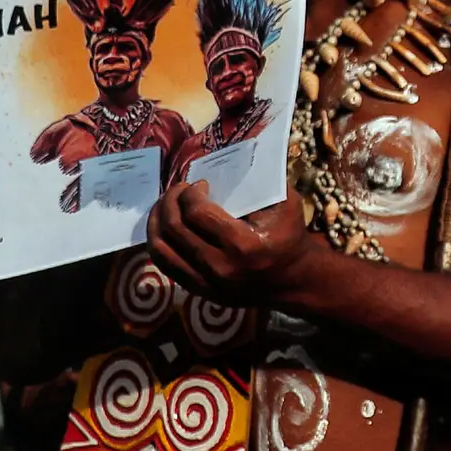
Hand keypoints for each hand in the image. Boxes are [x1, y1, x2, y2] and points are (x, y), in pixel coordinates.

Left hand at [145, 180, 314, 307]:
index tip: (200, 185)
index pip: (197, 213)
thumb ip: (259, 183)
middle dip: (170, 200)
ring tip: (166, 205)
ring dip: (157, 220)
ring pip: (161, 248)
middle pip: (174, 228)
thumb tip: (229, 161)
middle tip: (180, 189)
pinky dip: (158, 241)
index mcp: (242, 244)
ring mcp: (205, 282)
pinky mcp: (198, 290)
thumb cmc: (289, 236)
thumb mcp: (285, 204)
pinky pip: (164, 264)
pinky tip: (165, 226)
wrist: (293, 280)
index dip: (191, 193)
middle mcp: (219, 266)